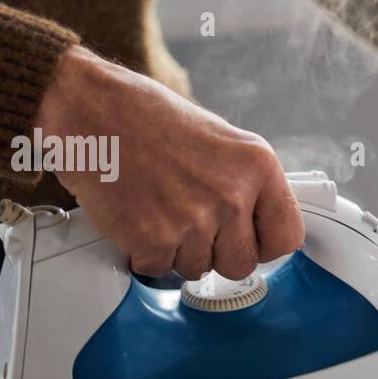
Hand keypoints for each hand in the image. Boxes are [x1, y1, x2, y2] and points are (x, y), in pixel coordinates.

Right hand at [35, 45, 303, 278]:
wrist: (90, 108)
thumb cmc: (148, 118)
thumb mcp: (221, 140)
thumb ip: (245, 183)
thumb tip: (257, 224)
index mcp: (258, 165)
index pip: (287, 236)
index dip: (263, 244)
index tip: (248, 240)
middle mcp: (232, 194)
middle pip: (241, 264)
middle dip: (215, 253)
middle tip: (189, 222)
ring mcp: (194, 220)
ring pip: (197, 269)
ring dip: (176, 251)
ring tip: (158, 208)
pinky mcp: (153, 239)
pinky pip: (158, 270)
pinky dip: (142, 253)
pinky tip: (135, 216)